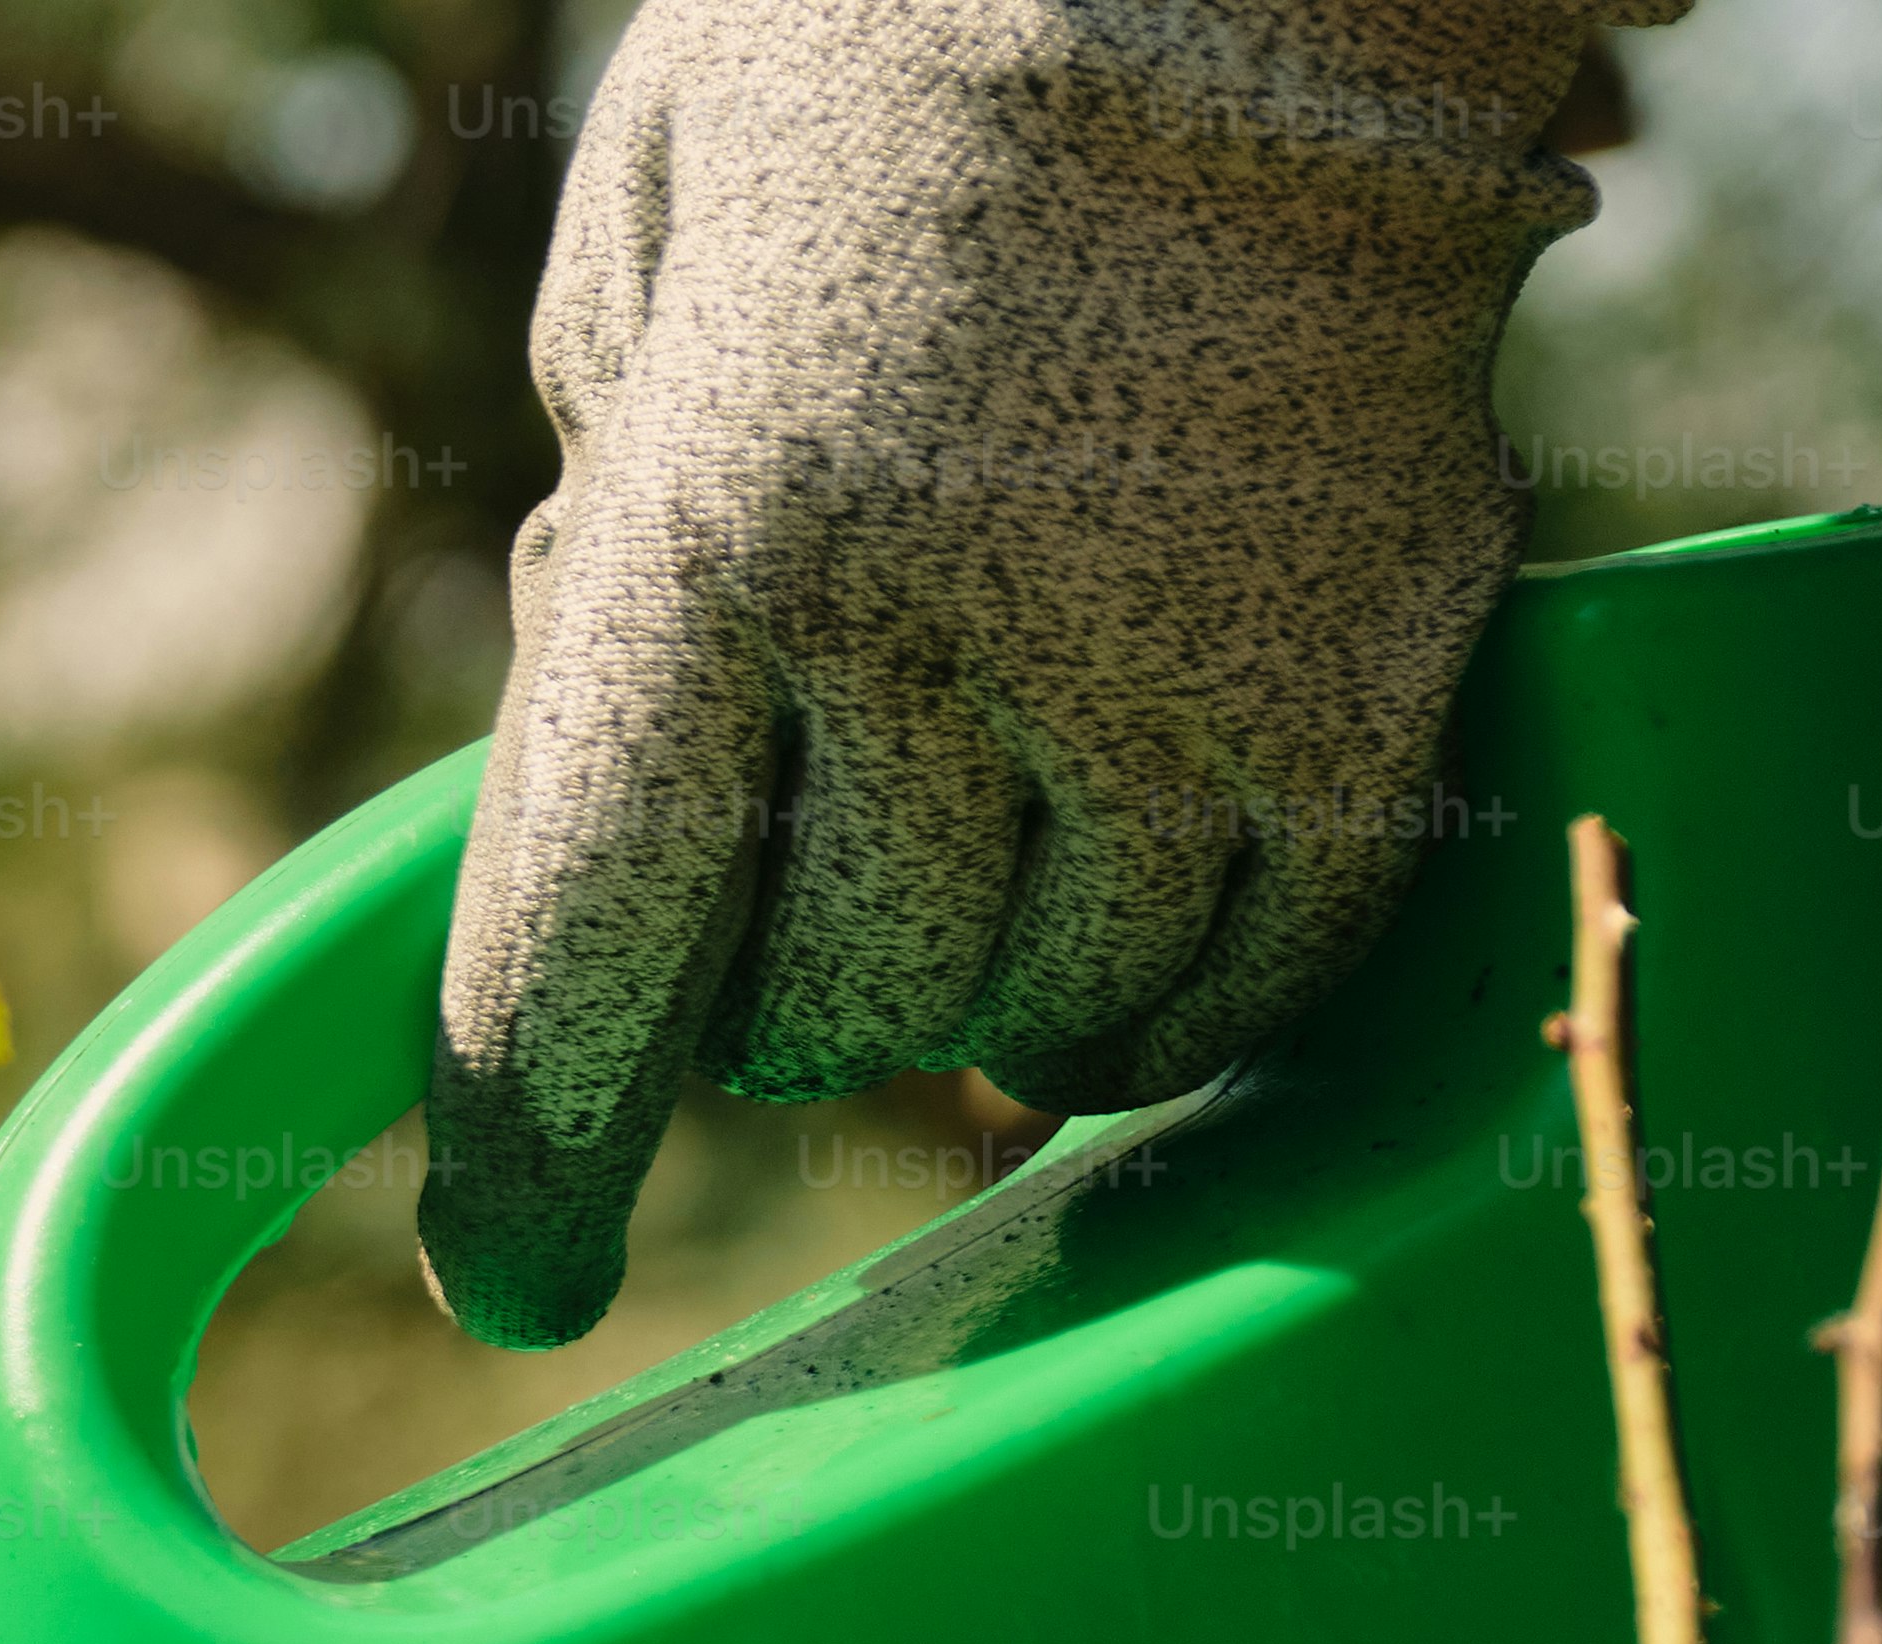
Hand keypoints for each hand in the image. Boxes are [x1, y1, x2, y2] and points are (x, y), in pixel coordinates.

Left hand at [422, 0, 1661, 1349]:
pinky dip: (1164, 1009)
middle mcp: (944, 633)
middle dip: (777, 1006)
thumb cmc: (882, 84)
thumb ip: (609, 561)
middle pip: (825, 1015)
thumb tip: (602, 823)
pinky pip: (1256, 974)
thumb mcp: (638, 288)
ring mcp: (1179, 669)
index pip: (583, 960)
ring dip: (970, 1007)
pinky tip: (1109, 959)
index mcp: (713, 541)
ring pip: (1035, 1016)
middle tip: (788, 925)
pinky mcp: (1373, 680)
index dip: (530, 1161)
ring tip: (958, 892)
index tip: (508, 1287)